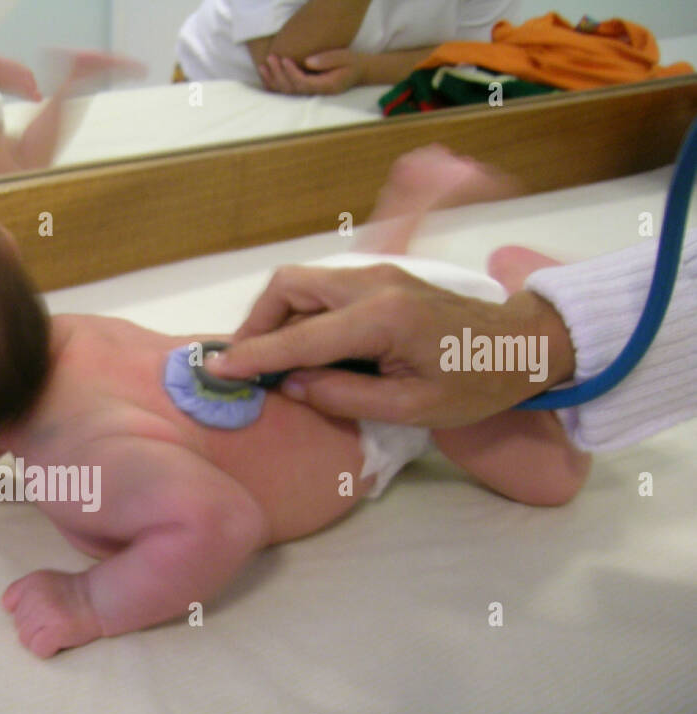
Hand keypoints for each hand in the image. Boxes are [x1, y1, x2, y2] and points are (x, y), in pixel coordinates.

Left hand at [1, 569, 102, 657]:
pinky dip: (47, 649)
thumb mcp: (47, 582)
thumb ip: (26, 592)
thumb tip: (10, 612)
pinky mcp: (56, 630)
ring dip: (39, 640)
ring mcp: (46, 613)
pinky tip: (59, 640)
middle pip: (17, 624)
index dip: (22, 612)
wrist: (100, 600)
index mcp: (32, 581)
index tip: (39, 612)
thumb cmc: (74, 595)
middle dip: (33, 627)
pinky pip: (37, 649)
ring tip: (56, 631)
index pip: (8, 603)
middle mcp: (36, 595)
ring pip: (24, 639)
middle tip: (53, 622)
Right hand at [215, 263, 575, 426]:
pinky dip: (297, 313)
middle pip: (288, 286)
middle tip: (246, 365)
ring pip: (301, 282)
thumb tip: (292, 385)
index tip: (217, 369)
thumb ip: (345, 397)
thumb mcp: (411, 409)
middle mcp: (372, 284)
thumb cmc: (476, 384)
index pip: (298, 337)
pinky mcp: (381, 278)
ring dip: (275, 317)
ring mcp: (377, 275)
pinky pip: (322, 289)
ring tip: (269, 360)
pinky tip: (300, 347)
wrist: (525, 345)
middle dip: (256, 323)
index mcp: (381, 319)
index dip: (253, 355)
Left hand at [258, 51, 360, 94]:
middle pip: (292, 89)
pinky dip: (274, 85)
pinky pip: (287, 92)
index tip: (284, 59)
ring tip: (263, 65)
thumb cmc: (350, 63)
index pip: (304, 83)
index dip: (292, 73)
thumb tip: (307, 62)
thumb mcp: (344, 57)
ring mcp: (309, 95)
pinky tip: (265, 75)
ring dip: (273, 80)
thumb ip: (327, 60)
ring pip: (287, 93)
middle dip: (279, 74)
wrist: (357, 72)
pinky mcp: (305, 92)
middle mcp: (315, 94)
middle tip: (271, 58)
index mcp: (326, 87)